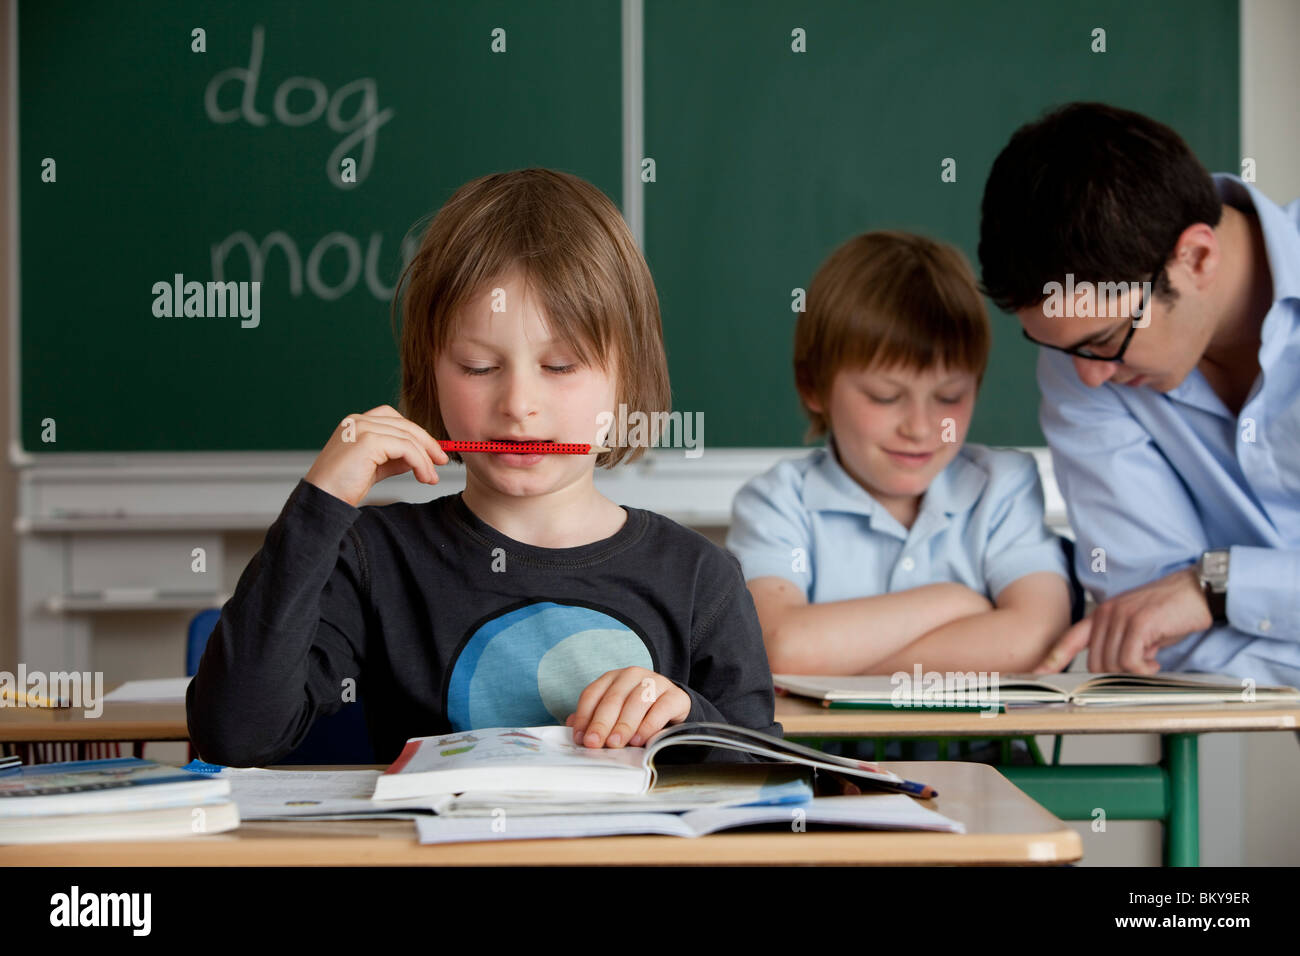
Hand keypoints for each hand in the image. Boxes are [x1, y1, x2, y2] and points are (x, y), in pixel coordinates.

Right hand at [304, 405, 448, 506]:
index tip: (433, 453)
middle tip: (442, 461)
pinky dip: (420, 463)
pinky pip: (406, 448)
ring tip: (431, 478)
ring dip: (425, 459)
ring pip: (408, 437)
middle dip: (427, 444)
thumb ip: (394, 459)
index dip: (417, 434)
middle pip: (405, 424)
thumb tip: (420, 458)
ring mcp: (362, 428)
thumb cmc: (342, 487)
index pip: (395, 419)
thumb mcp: (375, 468)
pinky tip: (423, 476)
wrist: (323, 500)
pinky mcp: (369, 440)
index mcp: (356, 423)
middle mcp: (358, 420)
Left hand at [566, 667, 691, 747]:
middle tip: (595, 743)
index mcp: (612, 678)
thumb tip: (575, 731)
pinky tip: (640, 740)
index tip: (580, 738)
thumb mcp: (614, 715)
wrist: (673, 707)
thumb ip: (594, 721)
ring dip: (624, 724)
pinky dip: (649, 725)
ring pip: (637, 701)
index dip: (584, 716)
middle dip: (602, 723)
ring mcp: (655, 682)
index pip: (592, 694)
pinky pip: (661, 709)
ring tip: (616, 743)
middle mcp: (632, 675)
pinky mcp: (675, 695)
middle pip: (613, 698)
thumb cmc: (638, 713)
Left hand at [1033, 568, 1211, 674]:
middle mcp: (1106, 614)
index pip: (1070, 638)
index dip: (1053, 657)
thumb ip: (1119, 643)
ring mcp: (1120, 617)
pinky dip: (1143, 669)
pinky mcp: (1139, 624)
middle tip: (1139, 666)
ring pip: (1112, 664)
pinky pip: (1130, 661)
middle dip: (1116, 673)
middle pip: (1095, 662)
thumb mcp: (1136, 627)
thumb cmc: (1168, 611)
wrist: (1195, 591)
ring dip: (1134, 670)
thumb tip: (1115, 667)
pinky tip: (1155, 661)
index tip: (1038, 671)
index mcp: (1101, 615)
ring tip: (1151, 661)